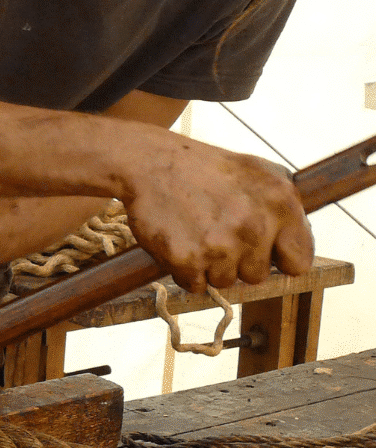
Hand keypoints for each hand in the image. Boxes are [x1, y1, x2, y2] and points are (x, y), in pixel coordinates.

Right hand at [123, 145, 311, 292]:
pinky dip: (185, 270)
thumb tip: (297, 245)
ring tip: (196, 233)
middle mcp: (255, 227)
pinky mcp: (187, 259)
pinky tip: (180, 241)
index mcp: (281, 204)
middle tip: (217, 233)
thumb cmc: (205, 168)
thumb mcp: (259, 172)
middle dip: (238, 261)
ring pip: (225, 281)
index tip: (263, 253)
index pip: (298, 262)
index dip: (278, 259)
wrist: (150, 163)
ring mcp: (220, 246)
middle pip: (257, 276)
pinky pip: (194, 285)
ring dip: (210, 266)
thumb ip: (285, 209)